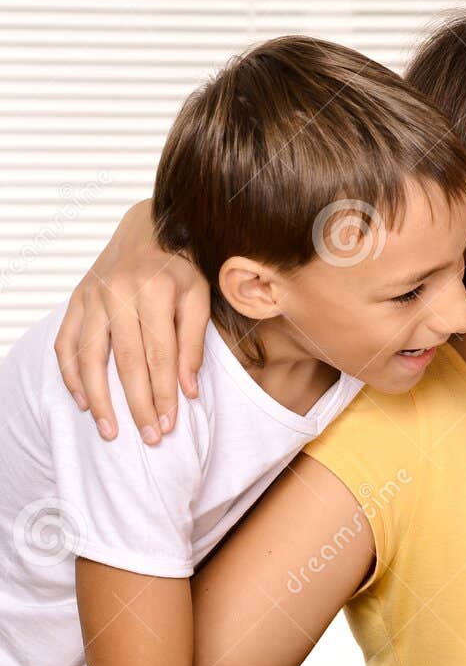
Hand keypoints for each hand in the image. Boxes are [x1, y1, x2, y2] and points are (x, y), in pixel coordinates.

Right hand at [54, 198, 209, 442]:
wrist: (149, 227)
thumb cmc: (182, 267)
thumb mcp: (200, 296)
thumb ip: (193, 342)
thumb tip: (187, 390)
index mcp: (156, 291)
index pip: (160, 356)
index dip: (164, 393)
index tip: (169, 425)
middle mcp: (119, 293)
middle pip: (126, 362)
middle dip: (137, 404)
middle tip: (148, 437)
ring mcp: (92, 297)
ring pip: (89, 357)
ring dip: (98, 398)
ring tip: (110, 430)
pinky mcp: (75, 300)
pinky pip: (66, 343)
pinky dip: (71, 375)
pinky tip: (83, 401)